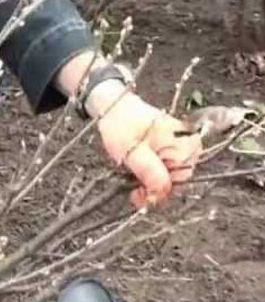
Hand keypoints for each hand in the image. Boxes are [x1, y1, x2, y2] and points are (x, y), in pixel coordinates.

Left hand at [91, 86, 202, 207]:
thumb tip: (161, 193)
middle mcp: (189, 144)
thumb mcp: (131, 151)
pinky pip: (166, 168)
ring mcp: (182, 145)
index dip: (158, 191)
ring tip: (132, 178)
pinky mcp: (172, 147)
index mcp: (185, 143)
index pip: (180, 180)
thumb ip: (149, 172)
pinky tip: (138, 171)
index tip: (138, 195)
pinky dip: (150, 173)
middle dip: (153, 188)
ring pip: (169, 176)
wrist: (113, 106)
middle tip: (133, 191)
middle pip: (176, 180)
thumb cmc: (121, 123)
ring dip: (150, 181)